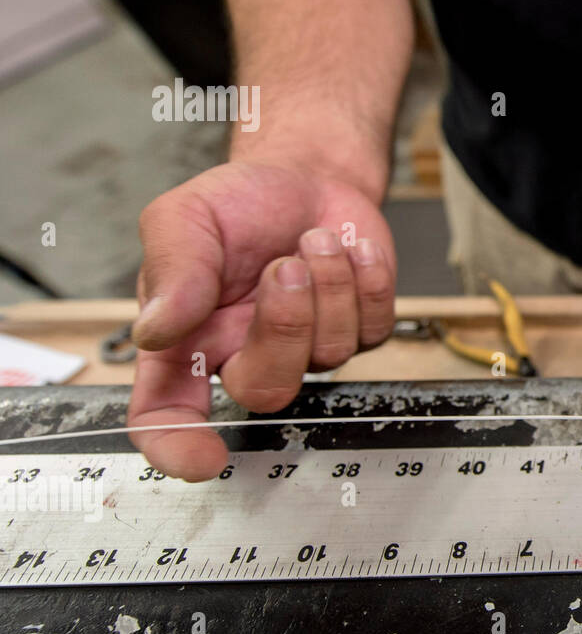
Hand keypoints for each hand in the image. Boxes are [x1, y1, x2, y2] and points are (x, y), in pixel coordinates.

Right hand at [127, 161, 396, 480]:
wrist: (304, 175)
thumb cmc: (238, 204)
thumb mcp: (184, 218)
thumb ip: (171, 271)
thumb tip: (156, 330)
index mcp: (187, 341)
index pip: (167, 414)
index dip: (178, 447)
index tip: (203, 458)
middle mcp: (245, 354)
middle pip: (267, 390)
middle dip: (285, 327)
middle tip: (286, 267)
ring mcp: (308, 348)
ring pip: (329, 355)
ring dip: (329, 287)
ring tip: (315, 239)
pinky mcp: (360, 330)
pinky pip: (374, 330)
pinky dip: (368, 282)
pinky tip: (351, 248)